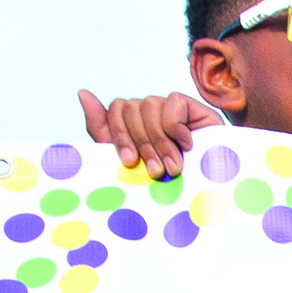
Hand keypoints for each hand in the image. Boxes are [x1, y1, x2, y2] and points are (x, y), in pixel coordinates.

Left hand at [78, 89, 222, 178]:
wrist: (209, 199)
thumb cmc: (169, 186)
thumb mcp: (127, 161)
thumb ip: (102, 128)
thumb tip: (82, 93)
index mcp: (135, 124)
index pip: (117, 109)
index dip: (120, 134)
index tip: (130, 162)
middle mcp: (153, 113)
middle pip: (130, 107)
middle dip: (141, 142)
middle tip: (156, 171)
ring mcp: (174, 110)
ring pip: (149, 105)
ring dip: (160, 141)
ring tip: (173, 166)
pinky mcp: (195, 109)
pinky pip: (173, 103)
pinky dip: (176, 126)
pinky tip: (187, 145)